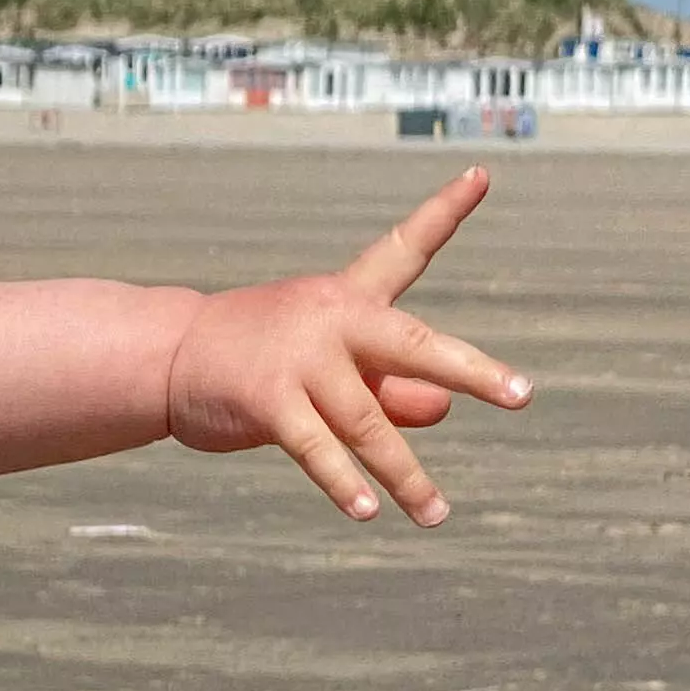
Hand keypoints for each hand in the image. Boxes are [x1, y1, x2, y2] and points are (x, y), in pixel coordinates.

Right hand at [164, 168, 529, 523]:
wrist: (167, 355)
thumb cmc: (258, 357)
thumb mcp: (329, 363)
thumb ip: (390, 384)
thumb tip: (446, 408)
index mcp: (349, 298)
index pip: (404, 248)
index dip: (444, 212)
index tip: (481, 176)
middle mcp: (332, 319)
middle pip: (415, 344)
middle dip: (472, 371)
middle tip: (521, 394)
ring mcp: (300, 359)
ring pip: (369, 422)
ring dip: (405, 476)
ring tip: (435, 514)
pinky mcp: (268, 399)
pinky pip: (317, 448)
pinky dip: (343, 482)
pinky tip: (366, 510)